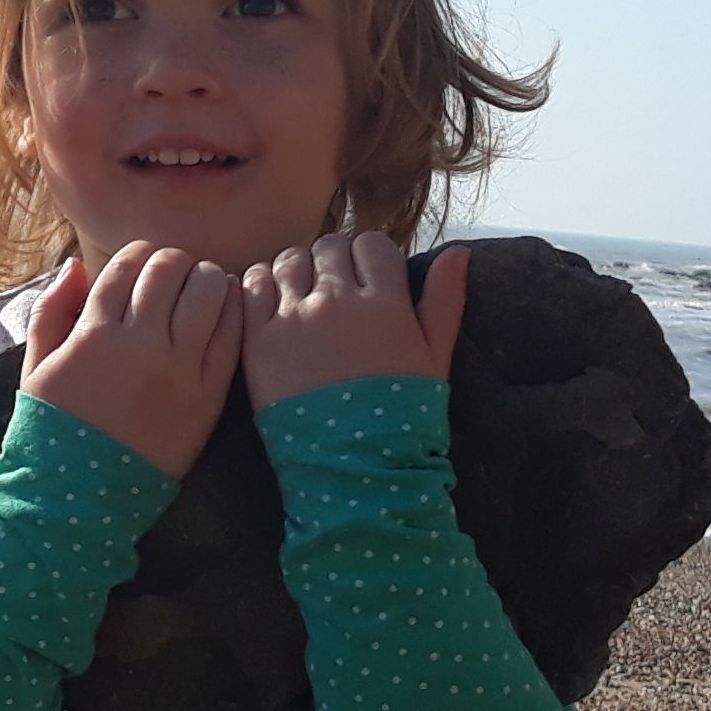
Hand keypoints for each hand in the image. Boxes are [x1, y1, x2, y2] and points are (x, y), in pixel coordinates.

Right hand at [18, 243, 244, 476]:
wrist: (79, 496)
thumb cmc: (53, 429)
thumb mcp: (36, 367)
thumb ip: (51, 311)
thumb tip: (75, 267)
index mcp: (93, 334)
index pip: (126, 266)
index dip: (137, 254)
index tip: (141, 262)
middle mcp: (139, 346)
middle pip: (169, 270)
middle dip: (173, 261)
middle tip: (175, 271)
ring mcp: (178, 371)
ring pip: (207, 294)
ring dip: (206, 277)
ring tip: (203, 284)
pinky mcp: (207, 397)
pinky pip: (230, 337)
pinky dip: (233, 310)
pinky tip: (227, 305)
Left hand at [239, 233, 467, 409]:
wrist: (354, 466)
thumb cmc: (402, 418)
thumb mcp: (435, 360)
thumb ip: (445, 301)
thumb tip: (457, 252)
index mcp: (385, 303)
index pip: (372, 245)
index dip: (370, 257)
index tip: (367, 279)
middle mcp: (337, 302)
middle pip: (329, 248)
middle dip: (334, 261)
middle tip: (334, 289)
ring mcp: (294, 319)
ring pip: (289, 260)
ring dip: (297, 269)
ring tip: (301, 295)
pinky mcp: (258, 340)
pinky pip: (252, 285)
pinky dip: (260, 283)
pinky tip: (271, 301)